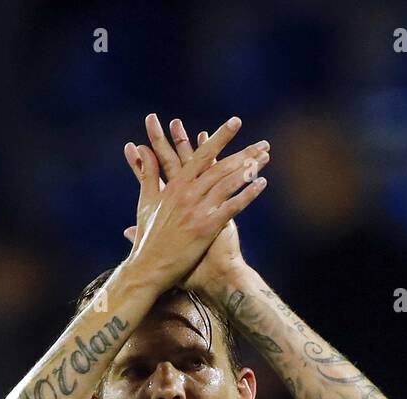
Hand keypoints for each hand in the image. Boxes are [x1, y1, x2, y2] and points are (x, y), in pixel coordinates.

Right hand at [123, 114, 267, 298]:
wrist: (148, 267)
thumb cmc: (148, 237)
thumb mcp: (146, 201)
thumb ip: (147, 173)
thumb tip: (141, 149)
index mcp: (175, 185)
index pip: (201, 154)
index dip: (220, 137)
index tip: (235, 123)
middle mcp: (188, 193)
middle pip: (221, 166)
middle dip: (244, 152)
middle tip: (263, 143)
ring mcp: (197, 209)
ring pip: (228, 182)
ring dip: (249, 169)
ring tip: (265, 159)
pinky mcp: (206, 227)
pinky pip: (232, 207)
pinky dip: (248, 194)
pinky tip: (262, 184)